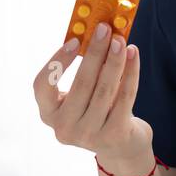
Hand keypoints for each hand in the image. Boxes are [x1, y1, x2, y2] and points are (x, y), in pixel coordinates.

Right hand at [32, 22, 151, 169]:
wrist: (120, 146)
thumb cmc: (98, 110)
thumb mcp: (83, 95)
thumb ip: (85, 71)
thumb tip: (97, 34)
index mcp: (48, 114)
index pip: (42, 86)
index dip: (57, 62)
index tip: (74, 40)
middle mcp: (64, 128)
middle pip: (81, 84)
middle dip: (95, 52)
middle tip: (104, 29)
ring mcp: (88, 135)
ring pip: (104, 89)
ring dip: (115, 60)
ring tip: (120, 39)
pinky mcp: (113, 136)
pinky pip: (124, 97)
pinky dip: (130, 73)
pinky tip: (133, 54)